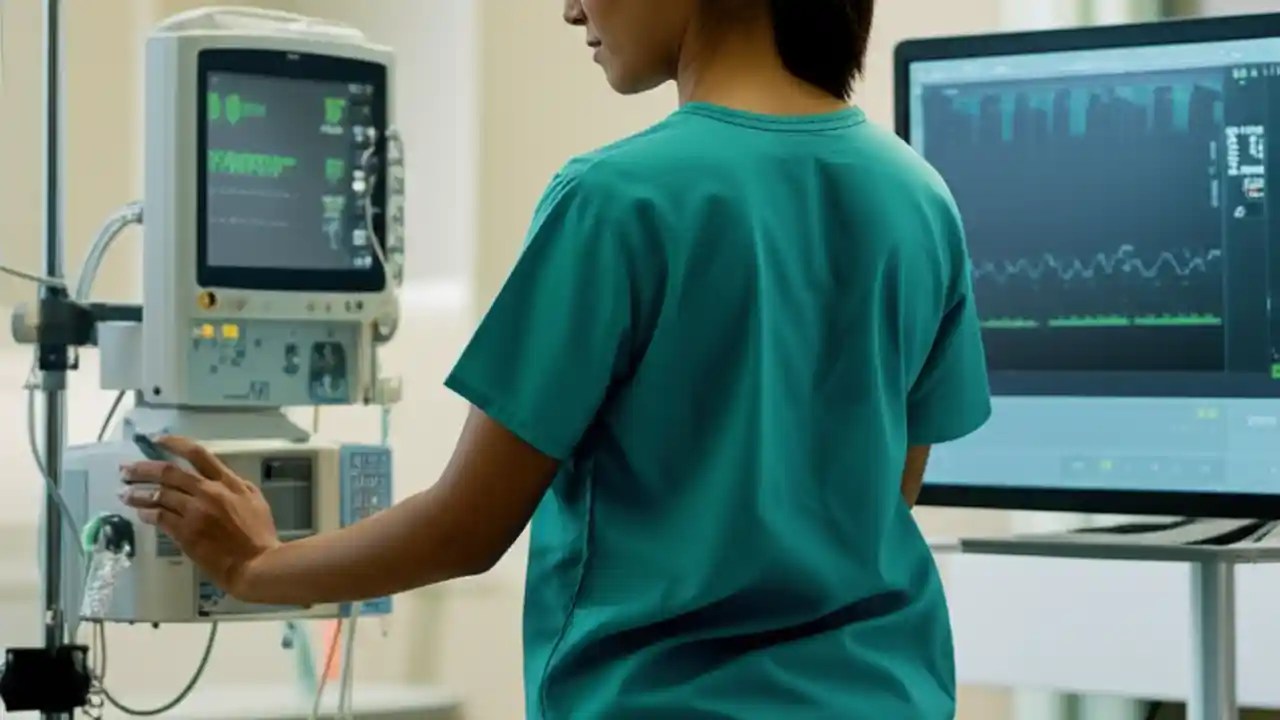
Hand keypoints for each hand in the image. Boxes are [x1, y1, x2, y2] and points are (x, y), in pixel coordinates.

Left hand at [120, 436, 280, 599]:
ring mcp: (195, 512)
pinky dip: (147, 512)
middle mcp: (208, 491)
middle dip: (143, 469)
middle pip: (169, 472)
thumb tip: (217, 478)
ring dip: (138, 492)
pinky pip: (159, 517)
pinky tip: (140, 513)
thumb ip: (235, 485)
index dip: (174, 444)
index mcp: (227, 482)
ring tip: (124, 492)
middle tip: (125, 469)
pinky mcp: (185, 532)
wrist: (256, 564)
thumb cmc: (259, 534)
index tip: (156, 440)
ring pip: (159, 495)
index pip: (197, 454)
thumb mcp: (255, 500)